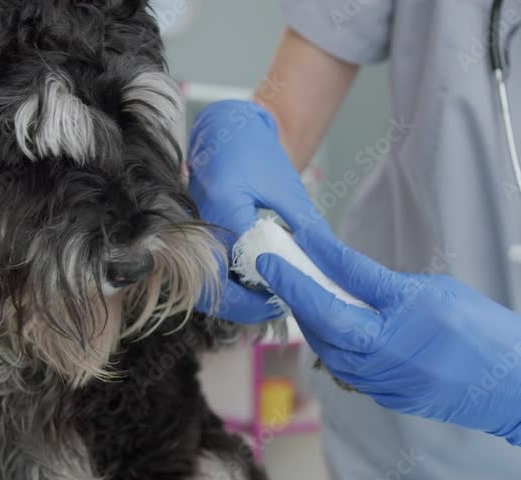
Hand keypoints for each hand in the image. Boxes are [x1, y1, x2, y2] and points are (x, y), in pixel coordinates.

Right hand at [188, 100, 322, 322]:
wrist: (224, 128)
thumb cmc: (257, 152)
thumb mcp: (288, 188)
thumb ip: (306, 226)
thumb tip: (331, 262)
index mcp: (223, 206)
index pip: (241, 264)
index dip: (263, 289)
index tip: (288, 298)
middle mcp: (199, 223)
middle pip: (212, 287)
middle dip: (245, 306)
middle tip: (277, 309)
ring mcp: (190, 233)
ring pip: (204, 286)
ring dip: (234, 301)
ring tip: (267, 303)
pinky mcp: (191, 239)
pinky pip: (204, 274)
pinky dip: (226, 288)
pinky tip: (253, 288)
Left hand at [256, 225, 520, 466]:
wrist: (518, 383)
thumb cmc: (484, 327)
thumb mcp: (438, 291)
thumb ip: (390, 288)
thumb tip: (347, 281)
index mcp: (412, 308)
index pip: (353, 276)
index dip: (319, 255)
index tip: (296, 239)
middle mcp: (395, 345)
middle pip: (328, 318)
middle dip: (295, 291)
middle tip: (272, 268)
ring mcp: (389, 377)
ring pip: (330, 349)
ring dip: (309, 322)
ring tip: (295, 297)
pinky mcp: (389, 397)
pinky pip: (348, 371)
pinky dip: (331, 348)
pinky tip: (325, 331)